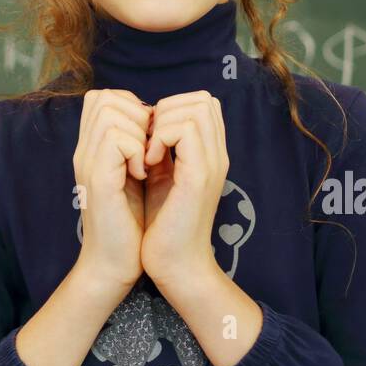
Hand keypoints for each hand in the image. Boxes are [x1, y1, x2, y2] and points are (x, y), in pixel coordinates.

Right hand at [73, 89, 153, 290]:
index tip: (149, 137)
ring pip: (110, 112)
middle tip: (148, 148)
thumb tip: (156, 116)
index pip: (102, 97)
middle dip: (137, 115)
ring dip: (138, 133)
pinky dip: (137, 151)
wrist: (115, 264)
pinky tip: (142, 175)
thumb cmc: (130, 224)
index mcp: (92, 148)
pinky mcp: (97, 179)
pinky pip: (118, 139)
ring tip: (145, 162)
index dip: (131, 106)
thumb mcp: (136, 174)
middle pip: (103, 97)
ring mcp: (87, 163)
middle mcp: (84, 151)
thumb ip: (137, 145)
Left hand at [139, 90, 227, 284]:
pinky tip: (148, 163)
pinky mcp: (199, 176)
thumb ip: (164, 149)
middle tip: (149, 142)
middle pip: (203, 99)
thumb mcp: (163, 177)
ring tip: (148, 153)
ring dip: (163, 123)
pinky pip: (185, 130)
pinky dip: (160, 137)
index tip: (150, 136)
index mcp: (209, 154)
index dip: (172, 108)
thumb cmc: (164, 225)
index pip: (203, 103)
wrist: (175, 266)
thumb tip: (148, 120)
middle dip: (168, 110)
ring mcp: (212, 164)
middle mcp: (217, 155)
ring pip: (196, 107)